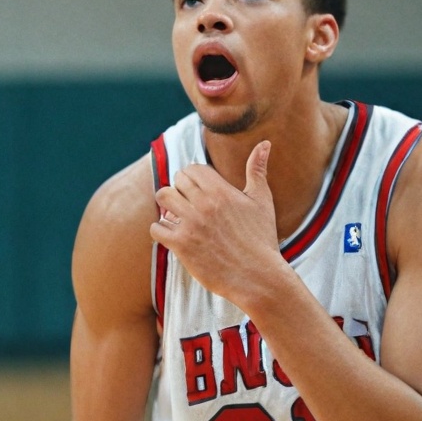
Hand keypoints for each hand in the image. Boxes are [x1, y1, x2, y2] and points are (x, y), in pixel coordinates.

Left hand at [150, 140, 288, 311]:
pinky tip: (173, 235)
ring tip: (178, 216)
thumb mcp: (262, 201)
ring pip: (163, 198)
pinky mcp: (182, 245)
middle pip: (175, 181)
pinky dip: (161, 230)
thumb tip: (265, 143)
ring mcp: (191, 224)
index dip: (192, 178)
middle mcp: (204, 204)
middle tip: (188, 205)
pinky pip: (156, 228)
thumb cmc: (262, 239)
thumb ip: (257, 169)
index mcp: (222, 191)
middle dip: (180, 190)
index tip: (198, 190)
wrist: (258, 277)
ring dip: (167, 206)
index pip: (191, 169)